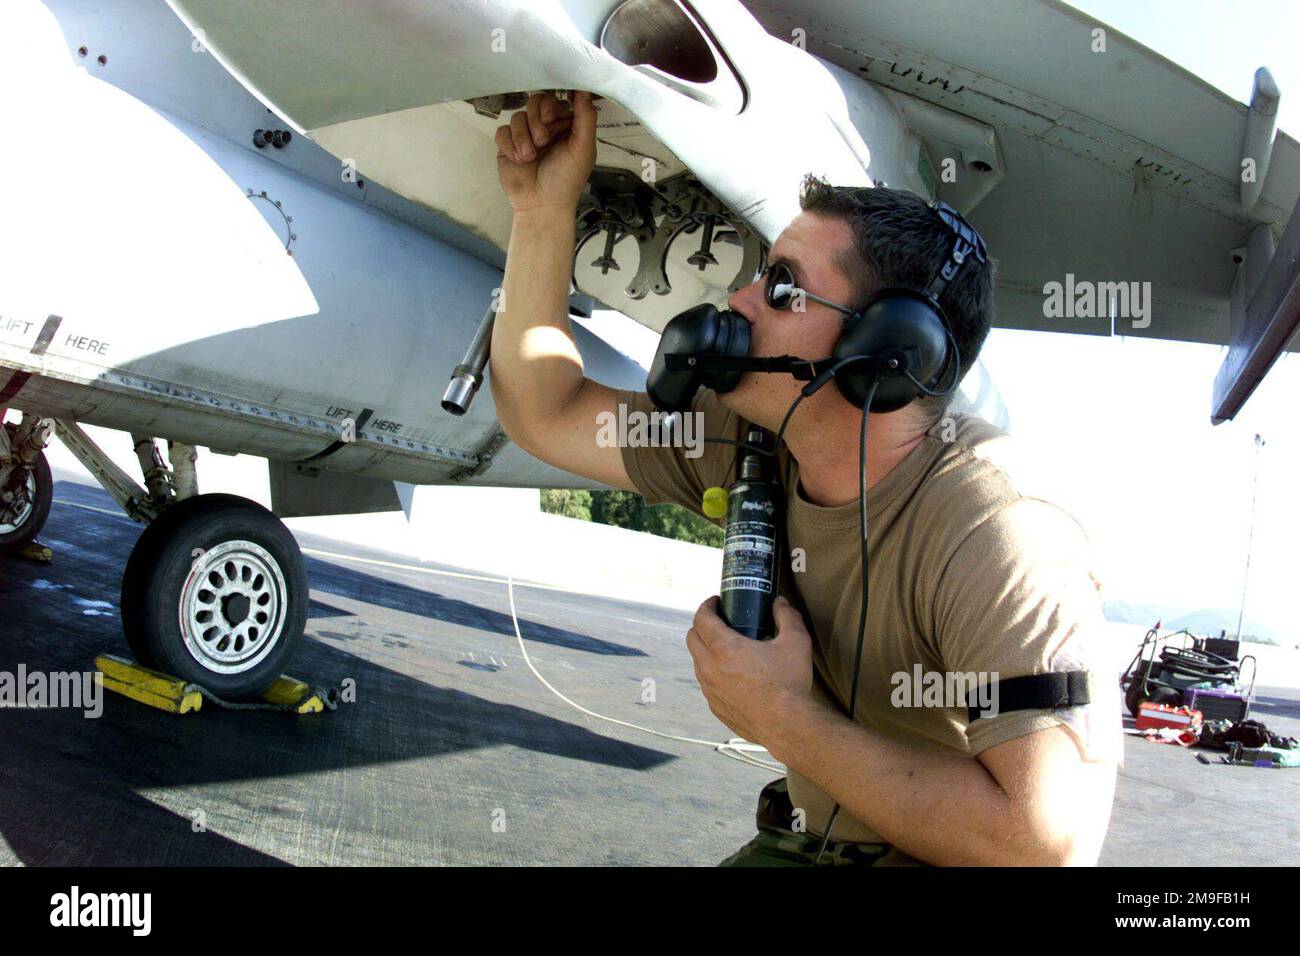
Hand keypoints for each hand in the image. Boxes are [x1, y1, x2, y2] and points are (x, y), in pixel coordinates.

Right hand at [495, 91, 596, 214]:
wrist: (541, 204)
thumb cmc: (566, 181)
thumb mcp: (583, 148)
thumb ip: (585, 118)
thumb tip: (584, 90)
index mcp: (566, 125)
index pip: (557, 99)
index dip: (551, 104)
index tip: (551, 117)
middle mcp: (546, 127)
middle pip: (535, 102)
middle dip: (537, 122)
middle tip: (543, 141)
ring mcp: (526, 135)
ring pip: (517, 117)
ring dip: (523, 138)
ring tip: (531, 157)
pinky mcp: (508, 144)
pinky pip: (503, 131)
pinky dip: (510, 145)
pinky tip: (519, 159)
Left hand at [686, 595, 813, 750]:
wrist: (787, 726)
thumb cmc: (788, 683)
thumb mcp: (795, 642)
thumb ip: (787, 616)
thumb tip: (780, 603)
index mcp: (723, 648)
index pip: (701, 618)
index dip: (707, 606)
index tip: (717, 602)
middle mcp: (709, 668)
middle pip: (692, 638)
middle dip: (703, 625)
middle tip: (721, 622)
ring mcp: (710, 689)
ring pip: (697, 662)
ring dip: (706, 650)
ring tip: (726, 648)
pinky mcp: (715, 707)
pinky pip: (707, 684)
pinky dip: (713, 673)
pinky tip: (732, 675)